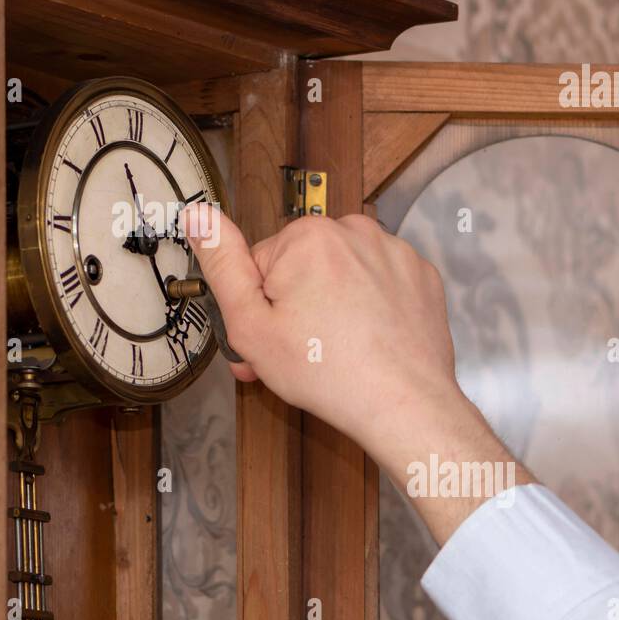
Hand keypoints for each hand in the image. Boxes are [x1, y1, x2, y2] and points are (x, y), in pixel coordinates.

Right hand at [180, 204, 530, 542]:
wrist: (404, 404)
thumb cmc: (327, 371)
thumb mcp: (250, 325)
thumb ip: (221, 265)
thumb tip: (198, 215)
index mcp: (306, 237)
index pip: (260, 265)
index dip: (259, 307)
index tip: (270, 338)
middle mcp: (353, 230)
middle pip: (303, 266)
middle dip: (295, 305)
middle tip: (301, 352)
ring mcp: (392, 251)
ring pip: (342, 273)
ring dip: (333, 303)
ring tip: (337, 349)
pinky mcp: (420, 275)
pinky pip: (379, 282)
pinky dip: (371, 306)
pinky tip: (368, 340)